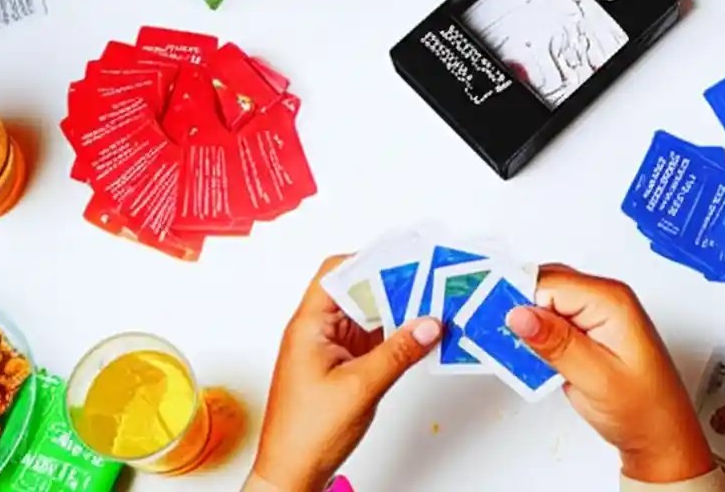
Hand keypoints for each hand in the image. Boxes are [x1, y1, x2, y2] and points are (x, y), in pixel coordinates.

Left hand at [249, 256, 441, 491]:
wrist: (292, 473)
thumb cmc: (306, 434)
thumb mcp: (360, 388)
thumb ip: (398, 352)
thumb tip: (430, 323)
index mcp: (309, 326)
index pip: (337, 273)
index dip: (370, 258)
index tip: (406, 253)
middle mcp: (319, 331)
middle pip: (358, 289)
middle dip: (393, 281)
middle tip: (430, 276)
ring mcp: (333, 348)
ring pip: (369, 313)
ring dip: (398, 308)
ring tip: (433, 301)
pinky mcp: (346, 365)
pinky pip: (375, 337)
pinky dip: (397, 332)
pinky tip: (421, 332)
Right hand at [507, 265, 712, 483]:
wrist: (660, 436)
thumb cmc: (645, 408)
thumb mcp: (598, 378)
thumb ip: (557, 343)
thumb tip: (520, 313)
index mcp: (611, 301)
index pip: (550, 282)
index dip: (519, 299)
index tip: (493, 318)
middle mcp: (603, 301)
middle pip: (544, 286)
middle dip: (517, 308)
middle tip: (492, 333)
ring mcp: (594, 317)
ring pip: (543, 305)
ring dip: (523, 325)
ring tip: (506, 348)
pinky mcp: (585, 335)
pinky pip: (550, 325)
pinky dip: (533, 339)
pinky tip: (524, 358)